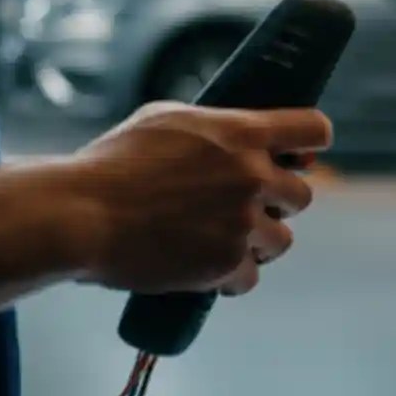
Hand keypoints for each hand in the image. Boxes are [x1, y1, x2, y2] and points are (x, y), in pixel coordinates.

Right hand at [67, 102, 331, 294]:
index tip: (300, 155)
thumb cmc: (113, 162)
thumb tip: (231, 131)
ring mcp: (243, 223)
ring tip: (222, 239)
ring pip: (282, 240)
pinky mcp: (225, 265)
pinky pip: (250, 276)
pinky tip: (206, 268)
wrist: (80, 214)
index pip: (314, 130)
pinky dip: (231, 277)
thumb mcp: (165, 119)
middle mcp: (252, 177)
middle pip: (303, 195)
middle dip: (276, 202)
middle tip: (243, 205)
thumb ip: (212, 126)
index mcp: (243, 133)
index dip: (310, 144)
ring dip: (257, 242)